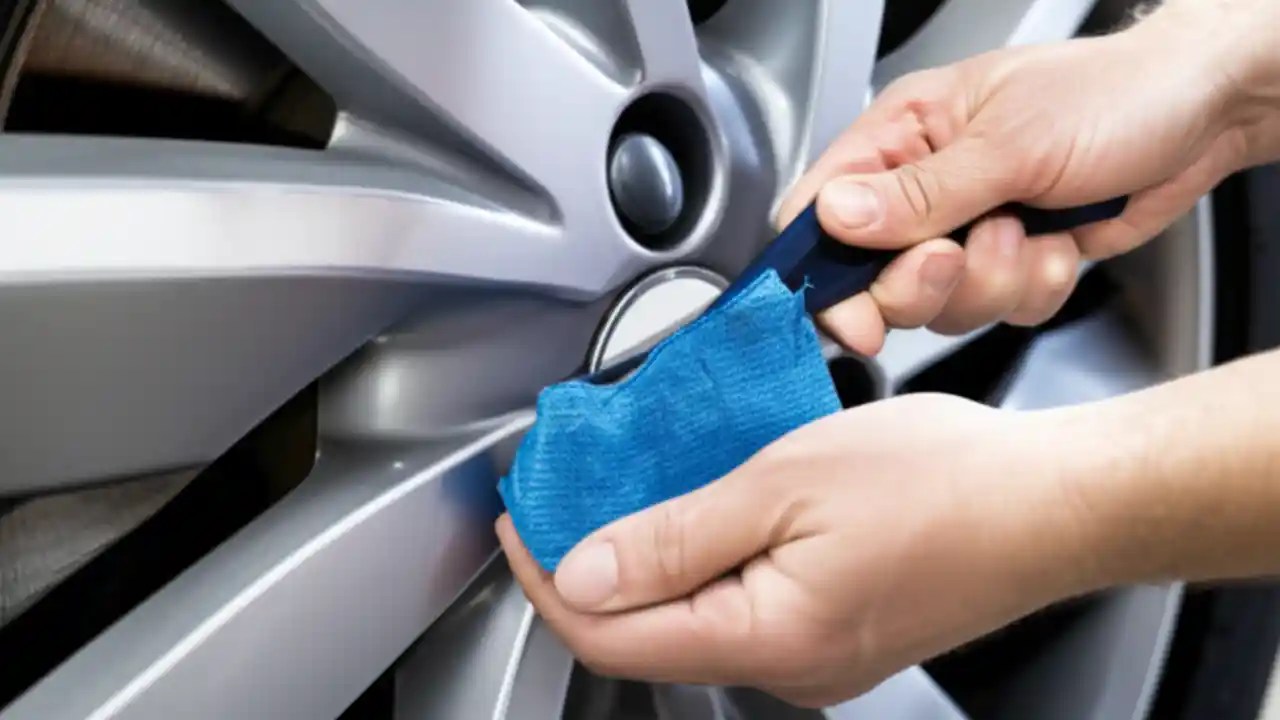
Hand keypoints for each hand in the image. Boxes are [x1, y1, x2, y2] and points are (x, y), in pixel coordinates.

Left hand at [497, 394, 1100, 706]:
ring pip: (694, 614)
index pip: (609, 632)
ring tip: (635, 483)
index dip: (547, 576)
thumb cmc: (944, 484)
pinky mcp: (838, 633)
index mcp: (766, 639)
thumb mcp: (785, 482)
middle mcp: (787, 667)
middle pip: (647, 629)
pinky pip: (742, 604)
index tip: (524, 517)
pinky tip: (707, 503)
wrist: (1054, 503)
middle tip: (574, 488)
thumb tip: (586, 573)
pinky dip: (706, 557)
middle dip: (594, 562)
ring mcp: (816, 657)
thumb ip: (675, 535)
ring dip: (651, 554)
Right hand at [779, 1, 1274, 355]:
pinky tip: (1059, 242)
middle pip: (871, 277)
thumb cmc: (1112, 96)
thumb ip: (917, 194)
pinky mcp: (1010, 264)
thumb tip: (833, 217)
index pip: (820, 212)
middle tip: (958, 256)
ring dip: (992, 281)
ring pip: (938, 304)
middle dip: (922, 284)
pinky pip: (996, 311)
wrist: (1202, 116)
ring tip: (1030, 229)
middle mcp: (925, 188)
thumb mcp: (1007, 144)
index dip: (823, 273)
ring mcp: (967, 231)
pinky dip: (1033, 289)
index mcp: (903, 136)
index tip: (853, 315)